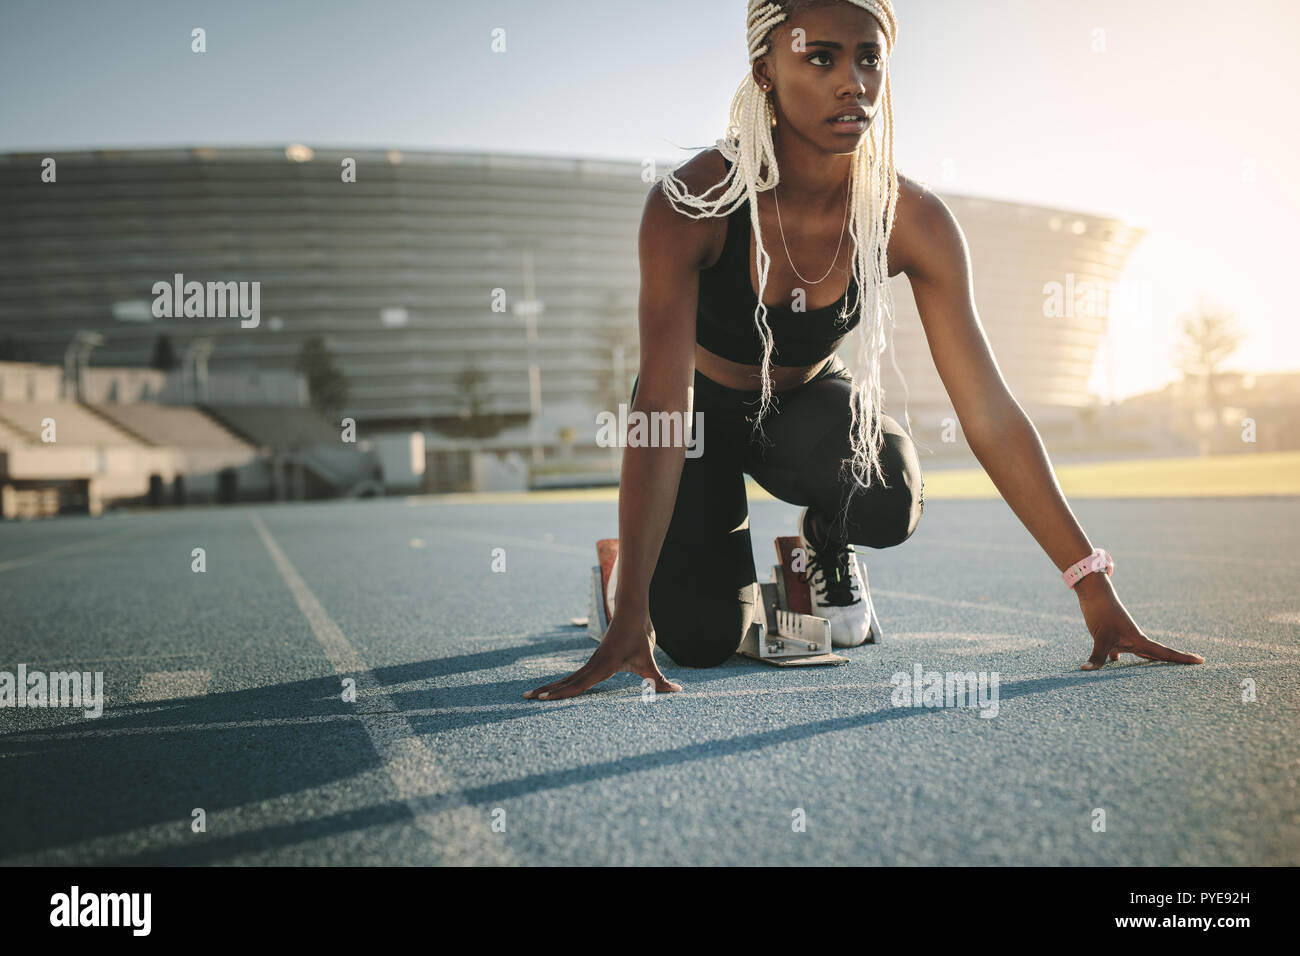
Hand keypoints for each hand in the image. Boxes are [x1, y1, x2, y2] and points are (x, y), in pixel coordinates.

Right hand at [524, 611, 681, 700]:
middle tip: (525, 697)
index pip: (578, 684)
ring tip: (533, 693)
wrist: (632, 611)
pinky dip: (565, 682)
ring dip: (552, 685)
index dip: (560, 693)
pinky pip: (577, 674)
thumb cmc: (639, 635)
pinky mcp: (596, 659)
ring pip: (569, 677)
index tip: (542, 698)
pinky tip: (559, 687)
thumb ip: (659, 680)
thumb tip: (676, 692)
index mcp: (602, 666)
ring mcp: (593, 661)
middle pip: (566, 681)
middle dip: (547, 690)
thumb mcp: (649, 661)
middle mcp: (594, 664)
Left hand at [1074, 574, 1204, 669]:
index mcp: (1139, 640)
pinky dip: (1119, 661)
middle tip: (1195, 665)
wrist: (1092, 593)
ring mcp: (1124, 637)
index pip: (1164, 652)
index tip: (1202, 660)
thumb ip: (1097, 657)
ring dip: (1150, 661)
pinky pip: (1120, 652)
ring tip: (1163, 671)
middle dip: (1174, 661)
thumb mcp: (1100, 637)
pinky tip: (1116, 665)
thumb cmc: (1101, 612)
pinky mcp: (1111, 636)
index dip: (1182, 658)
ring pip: (1141, 653)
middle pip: (1158, 654)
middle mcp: (1135, 639)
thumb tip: (1086, 670)